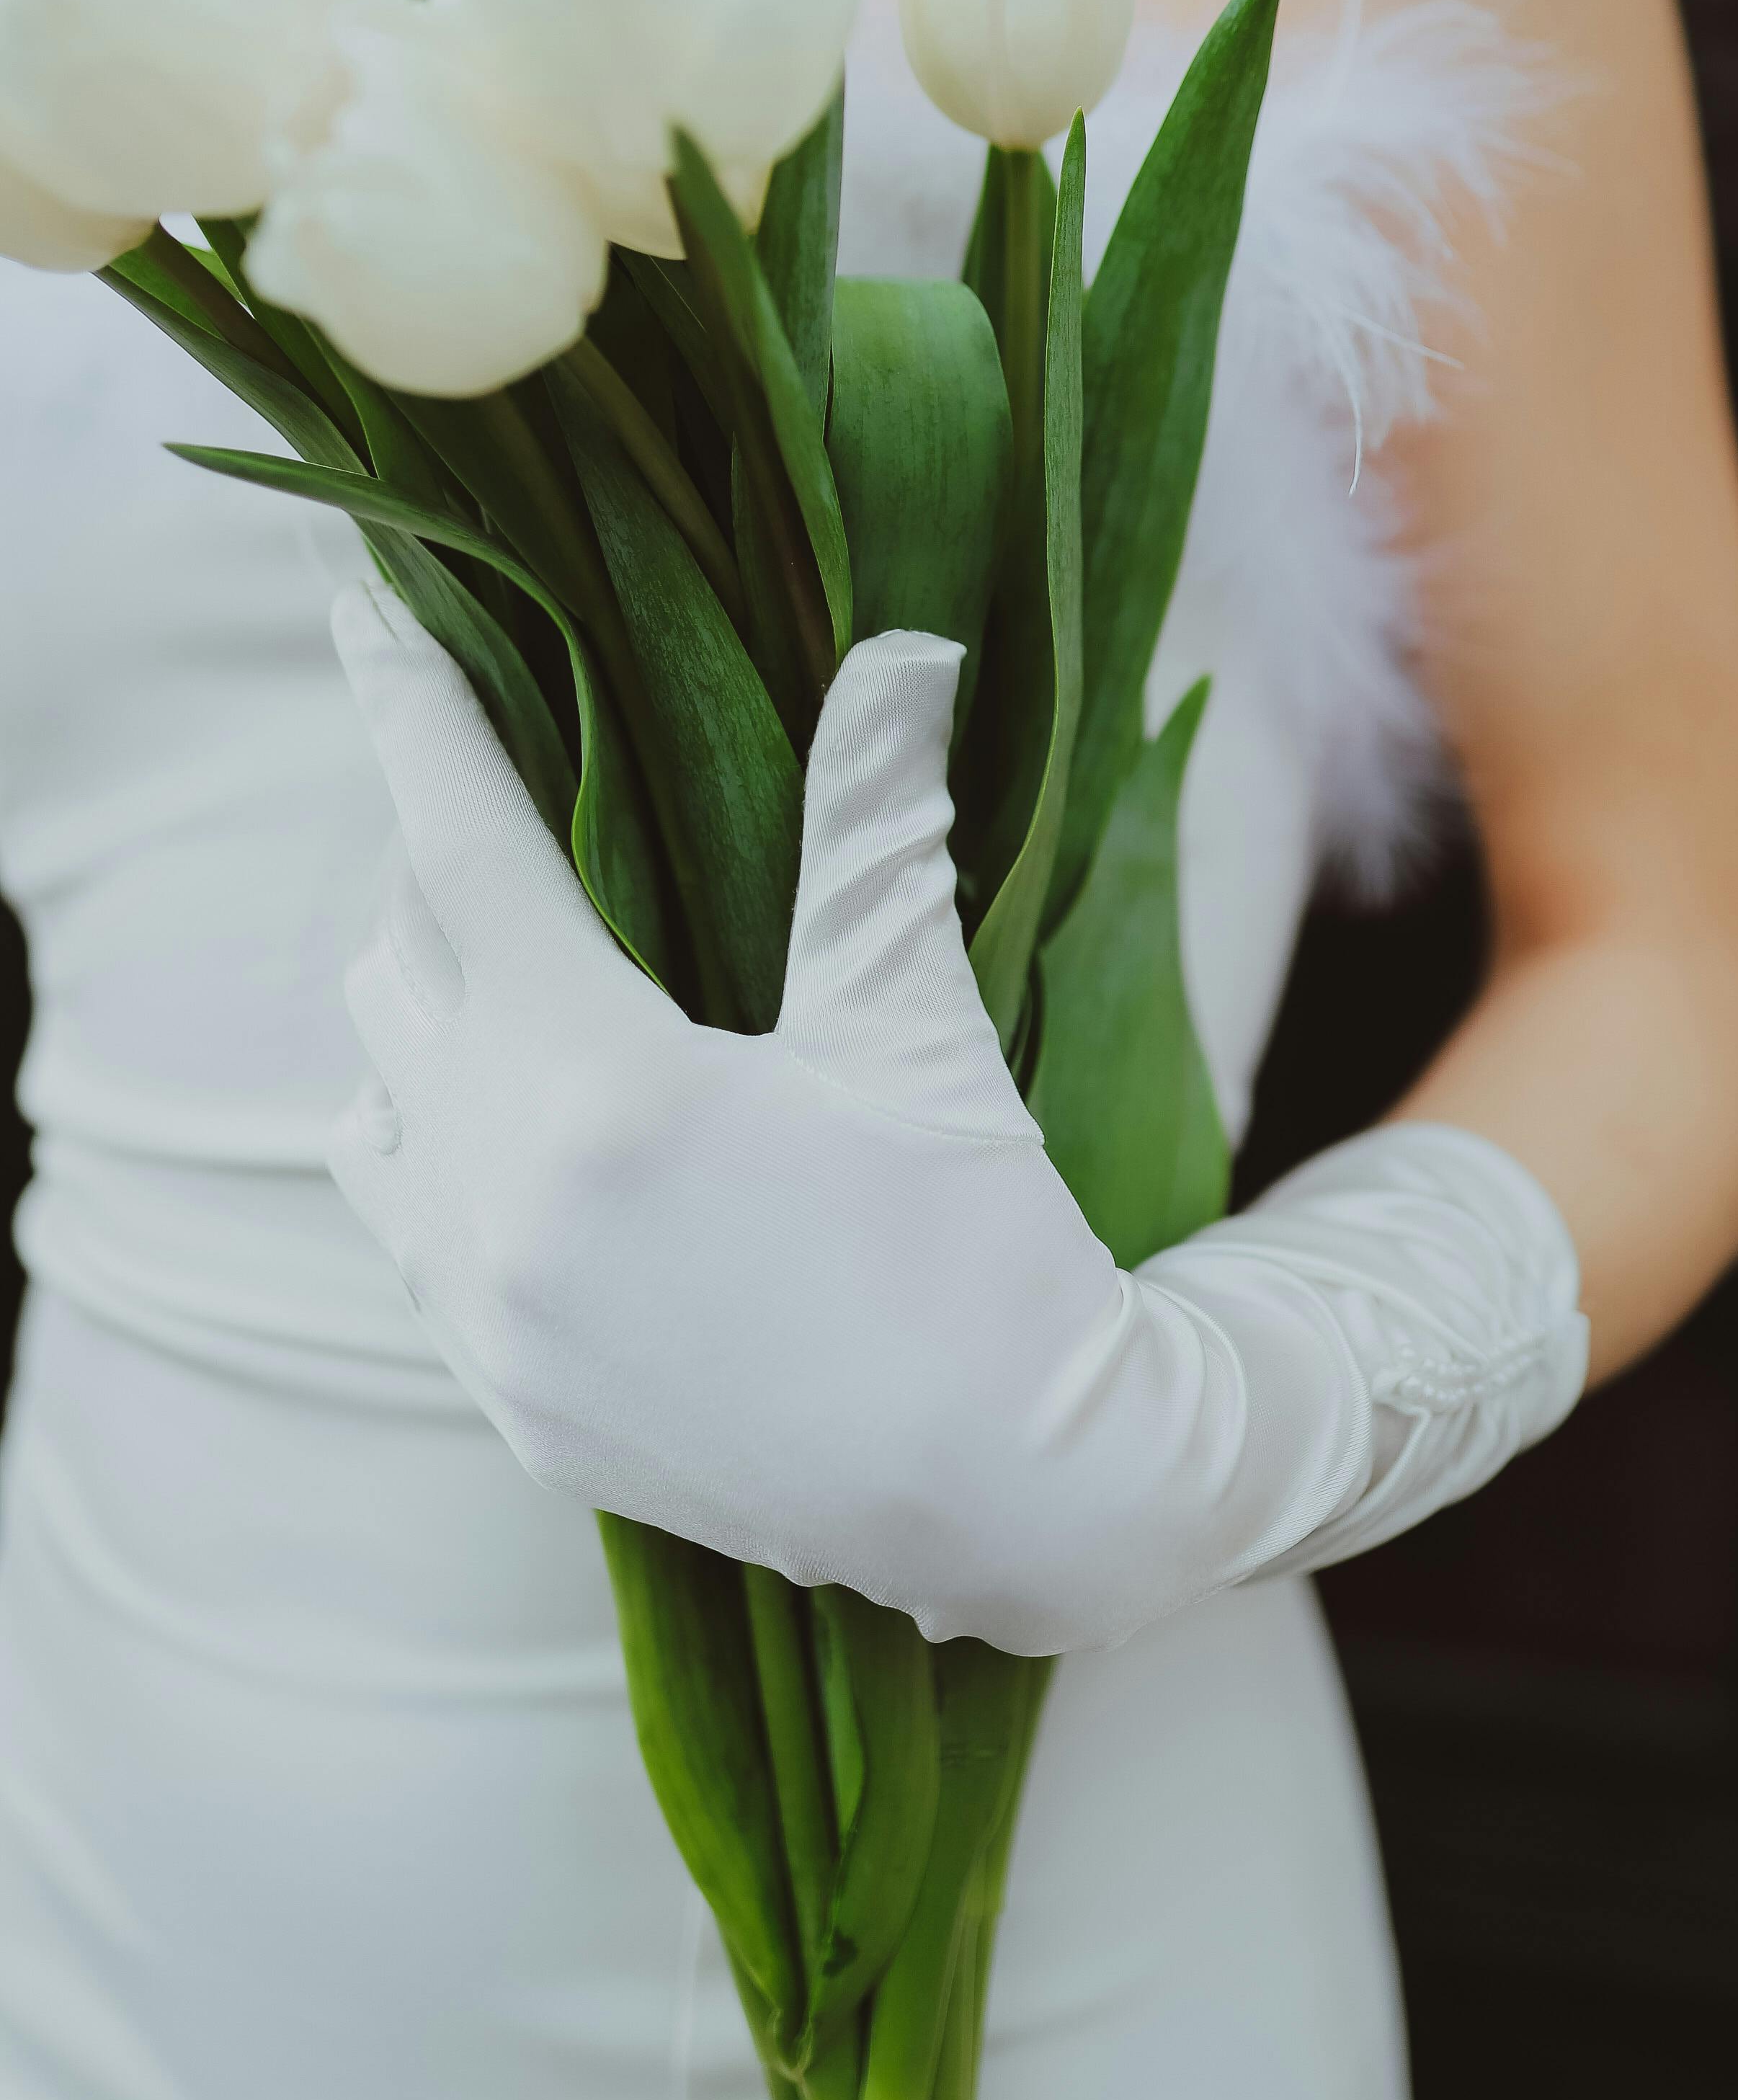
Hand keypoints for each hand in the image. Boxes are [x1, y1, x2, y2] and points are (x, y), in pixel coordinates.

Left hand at [332, 584, 1586, 1653]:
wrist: (1015, 1497)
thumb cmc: (980, 1245)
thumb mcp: (918, 1028)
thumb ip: (876, 832)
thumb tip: (903, 651)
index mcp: (601, 1089)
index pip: (463, 848)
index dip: (412, 713)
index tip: (360, 601)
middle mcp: (504, 1203)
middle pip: (404, 955)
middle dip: (442, 849)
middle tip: (505, 775)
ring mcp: (489, 1316)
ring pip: (381, 1084)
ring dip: (429, 995)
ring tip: (522, 946)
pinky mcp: (506, 1397)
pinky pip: (405, 1216)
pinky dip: (433, 1129)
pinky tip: (516, 1109)